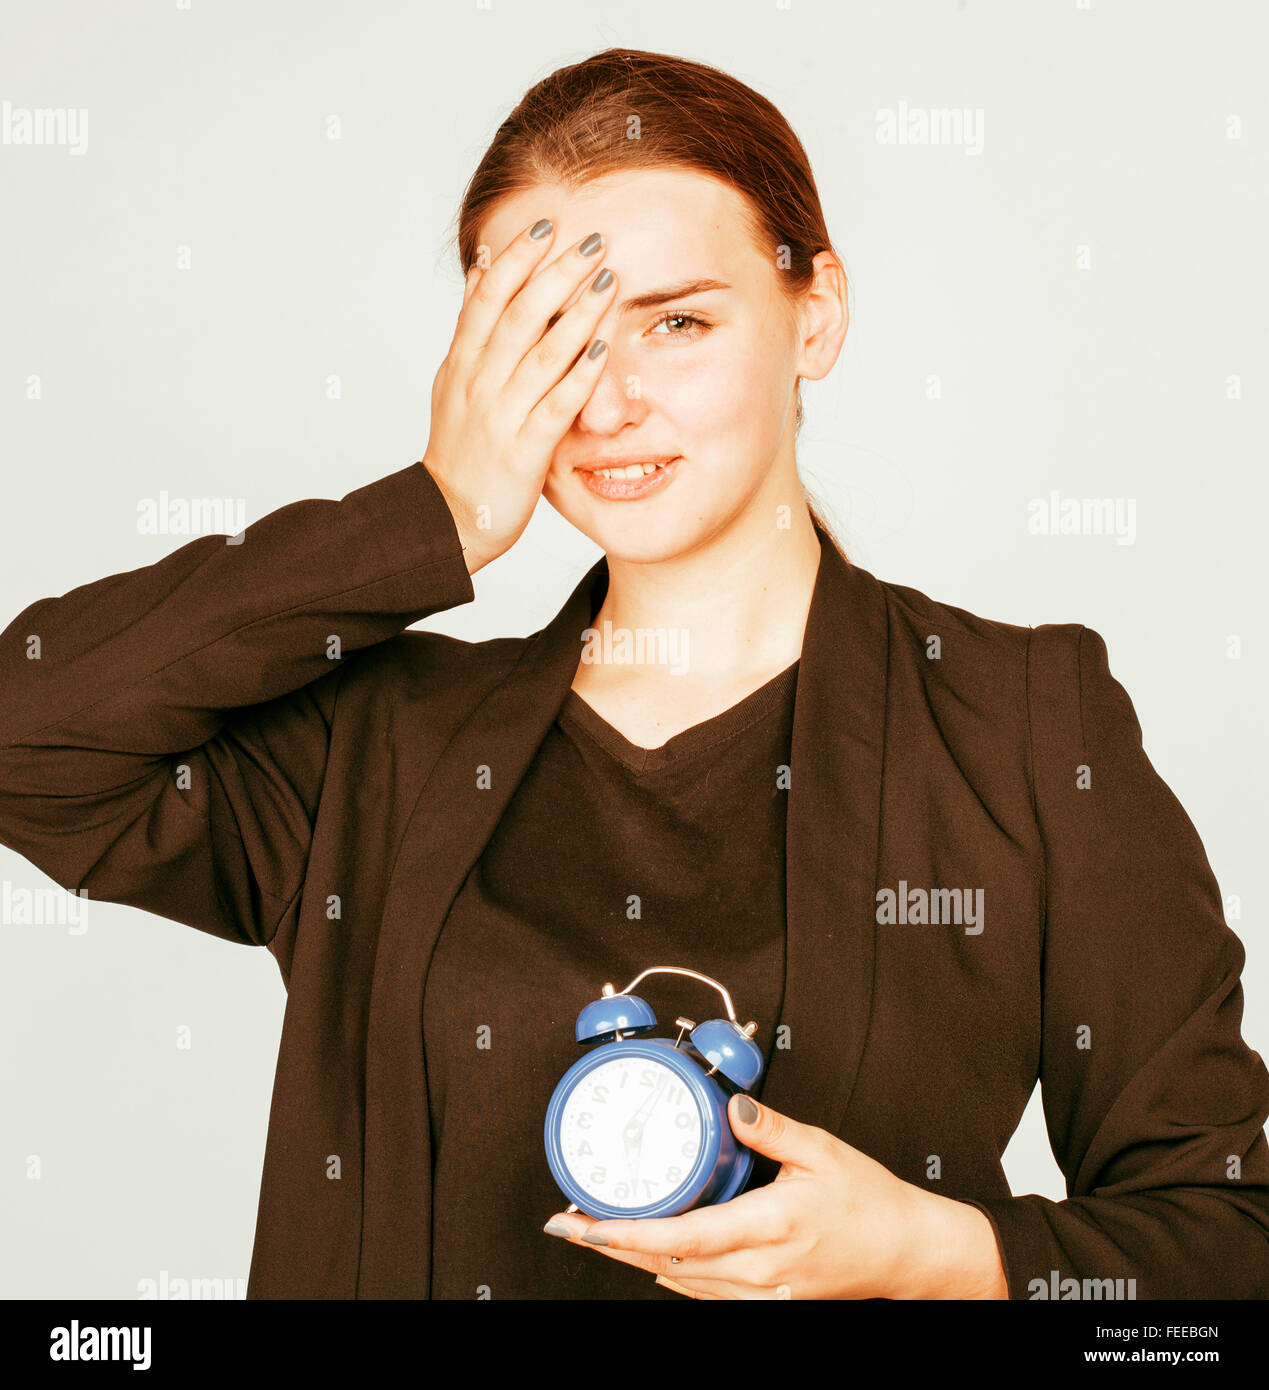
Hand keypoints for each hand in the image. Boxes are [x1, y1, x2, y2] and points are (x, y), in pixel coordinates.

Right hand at [421, 218, 617, 574]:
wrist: (449, 519)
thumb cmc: (460, 451)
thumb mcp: (454, 383)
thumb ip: (472, 329)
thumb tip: (484, 269)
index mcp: (462, 364)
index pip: (487, 298)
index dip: (516, 259)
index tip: (545, 223)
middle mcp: (478, 384)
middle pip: (517, 316)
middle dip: (554, 275)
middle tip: (591, 240)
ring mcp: (500, 417)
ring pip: (539, 356)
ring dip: (575, 315)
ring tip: (607, 280)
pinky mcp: (524, 452)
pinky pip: (555, 408)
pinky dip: (579, 379)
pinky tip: (604, 352)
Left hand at [543, 1094, 1008, 1299]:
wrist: (907, 1252)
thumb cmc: (870, 1202)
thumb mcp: (823, 1151)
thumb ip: (773, 1128)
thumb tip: (732, 1105)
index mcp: (771, 1225)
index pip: (683, 1235)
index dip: (626, 1232)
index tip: (584, 1221)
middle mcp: (760, 1269)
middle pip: (668, 1263)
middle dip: (612, 1244)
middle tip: (565, 1222)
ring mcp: (763, 1291)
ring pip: (682, 1281)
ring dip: (634, 1258)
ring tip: (593, 1232)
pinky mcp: (767, 1299)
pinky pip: (704, 1291)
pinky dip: (670, 1270)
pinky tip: (648, 1254)